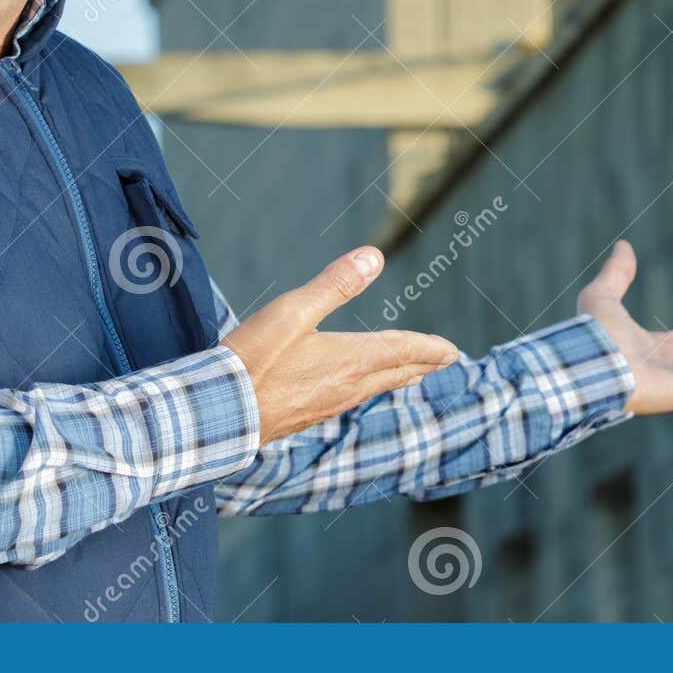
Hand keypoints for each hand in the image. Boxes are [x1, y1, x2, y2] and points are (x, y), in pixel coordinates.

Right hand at [223, 247, 459, 444]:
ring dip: (399, 377)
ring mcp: (328, 405)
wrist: (220, 413)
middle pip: (395, 373)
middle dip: (422, 364)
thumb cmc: (253, 359)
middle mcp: (347, 386)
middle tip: (446, 360)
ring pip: (375, 389)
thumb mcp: (293, 311)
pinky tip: (357, 392)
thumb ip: (335, 284)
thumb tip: (374, 256)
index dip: (429, 348)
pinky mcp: (308, 415)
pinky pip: (352, 399)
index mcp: (350, 359)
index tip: (453, 351)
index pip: (402, 350)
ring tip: (413, 375)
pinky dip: (370, 390)